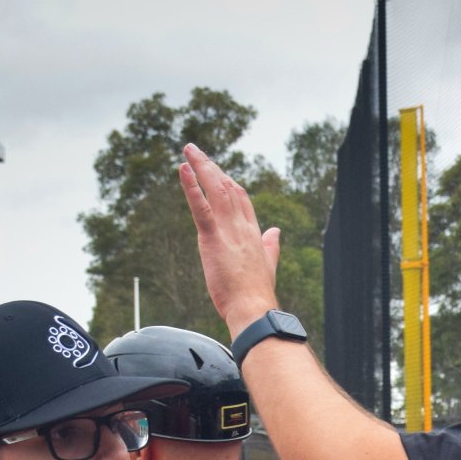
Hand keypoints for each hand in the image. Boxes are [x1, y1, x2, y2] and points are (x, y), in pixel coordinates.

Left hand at [178, 142, 282, 336]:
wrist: (254, 309)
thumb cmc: (258, 294)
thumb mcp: (267, 265)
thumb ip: (270, 245)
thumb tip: (276, 231)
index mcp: (253, 233)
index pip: (241, 199)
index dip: (228, 181)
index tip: (215, 169)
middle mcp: (242, 226)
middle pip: (227, 187)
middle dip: (211, 167)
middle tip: (195, 150)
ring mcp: (228, 230)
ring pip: (215, 190)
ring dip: (202, 167)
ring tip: (189, 150)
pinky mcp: (213, 238)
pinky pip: (201, 207)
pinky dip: (191, 186)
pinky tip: (184, 169)